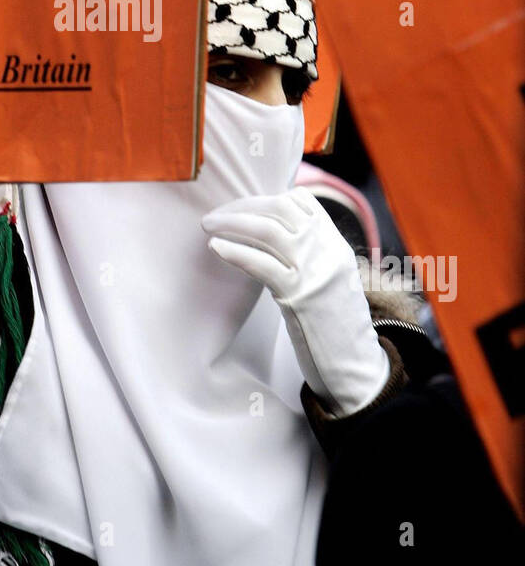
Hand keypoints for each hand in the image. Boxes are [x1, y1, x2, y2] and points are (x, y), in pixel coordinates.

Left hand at [202, 191, 389, 415]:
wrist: (356, 367)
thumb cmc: (336, 326)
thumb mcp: (332, 279)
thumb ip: (311, 254)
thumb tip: (270, 237)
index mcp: (336, 244)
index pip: (301, 201)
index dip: (266, 198)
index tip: (241, 208)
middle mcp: (326, 251)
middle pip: (279, 208)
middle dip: (242, 206)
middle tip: (215, 216)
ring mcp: (314, 272)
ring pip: (267, 230)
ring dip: (231, 222)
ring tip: (208, 226)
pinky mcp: (299, 296)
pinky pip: (260, 263)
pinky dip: (234, 251)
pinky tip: (215, 248)